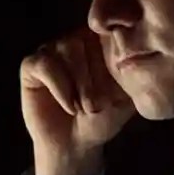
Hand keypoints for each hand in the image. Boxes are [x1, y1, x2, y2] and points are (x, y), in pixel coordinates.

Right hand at [20, 29, 135, 174]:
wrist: (76, 143)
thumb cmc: (103, 117)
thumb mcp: (128, 95)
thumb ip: (136, 72)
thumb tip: (142, 54)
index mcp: (101, 39)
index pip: (108, 31)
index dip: (113, 58)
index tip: (117, 84)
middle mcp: (75, 38)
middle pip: (85, 40)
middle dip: (94, 77)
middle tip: (98, 106)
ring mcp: (51, 49)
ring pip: (66, 49)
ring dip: (79, 84)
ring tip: (84, 108)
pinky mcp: (31, 65)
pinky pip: (45, 65)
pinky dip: (60, 88)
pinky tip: (69, 107)